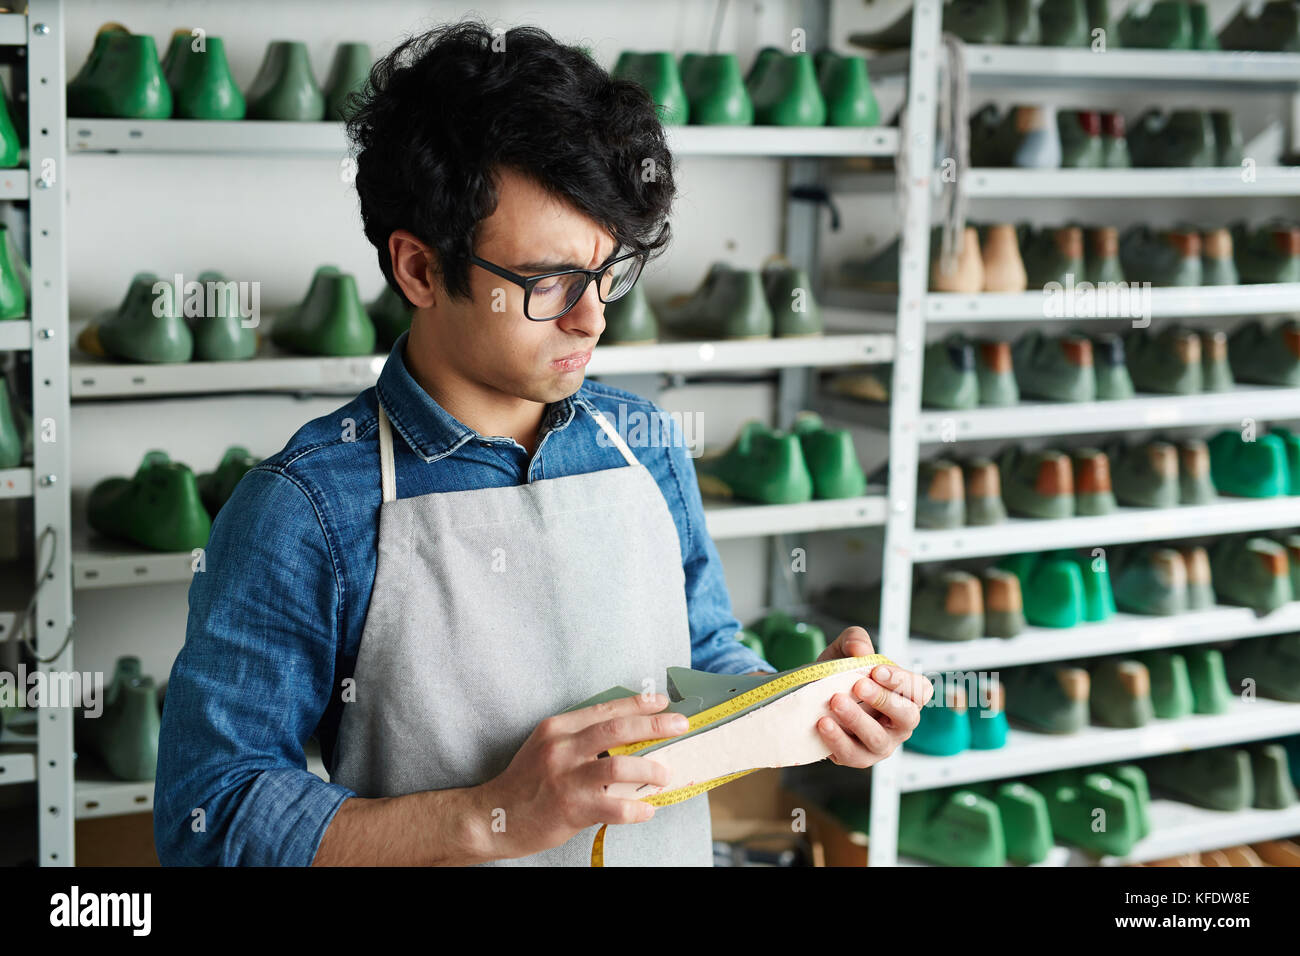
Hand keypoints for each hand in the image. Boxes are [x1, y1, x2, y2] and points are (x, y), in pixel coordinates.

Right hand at [474, 692, 689, 860]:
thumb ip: (580, 738)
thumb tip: (627, 734)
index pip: (605, 708)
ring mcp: (565, 779)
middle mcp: (561, 748)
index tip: (663, 702)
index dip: (638, 703)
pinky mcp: (570, 808)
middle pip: (617, 729)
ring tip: (665, 774)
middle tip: (681, 724)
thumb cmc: (527, 782)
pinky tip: (647, 809)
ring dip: (650, 769)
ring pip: (619, 765)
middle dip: (655, 725)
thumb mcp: (546, 747)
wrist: (494, 816)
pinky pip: (614, 806)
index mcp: (557, 728)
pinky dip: (636, 808)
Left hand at [814, 626, 933, 768]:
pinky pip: (851, 753)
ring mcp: (881, 744)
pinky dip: (837, 739)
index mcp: (906, 696)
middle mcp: (899, 723)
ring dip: (857, 720)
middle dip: (883, 700)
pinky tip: (824, 722)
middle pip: (906, 717)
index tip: (877, 670)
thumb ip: (855, 640)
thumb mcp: (845, 649)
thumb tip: (860, 651)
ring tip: (835, 702)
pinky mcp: (857, 757)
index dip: (902, 681)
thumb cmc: (840, 674)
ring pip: (877, 738)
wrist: (811, 696)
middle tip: (859, 685)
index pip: (920, 690)